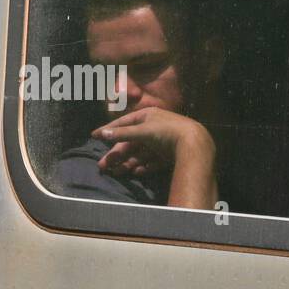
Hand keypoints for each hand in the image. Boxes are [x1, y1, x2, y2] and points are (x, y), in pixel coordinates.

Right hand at [92, 107, 217, 209]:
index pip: (123, 122)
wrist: (194, 144)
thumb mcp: (142, 130)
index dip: (109, 129)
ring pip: (140, 153)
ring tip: (116, 172)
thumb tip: (101, 134)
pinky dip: (144, 166)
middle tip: (102, 165)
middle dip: (117, 154)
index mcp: (147, 116)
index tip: (94, 136)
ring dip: (128, 163)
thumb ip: (122, 134)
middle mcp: (154, 127)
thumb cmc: (167, 131)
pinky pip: (152, 161)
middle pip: (131, 142)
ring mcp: (161, 141)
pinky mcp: (169, 154)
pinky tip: (137, 172)